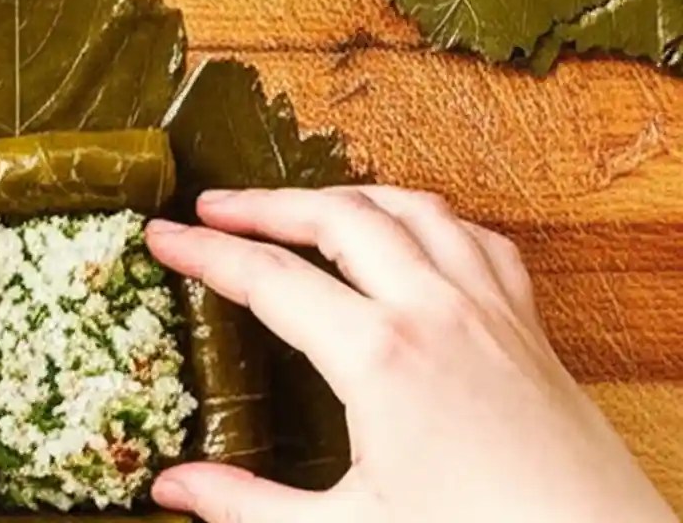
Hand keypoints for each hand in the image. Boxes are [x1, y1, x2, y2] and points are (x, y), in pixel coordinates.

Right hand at [146, 187, 674, 522]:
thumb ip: (244, 505)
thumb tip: (169, 490)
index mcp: (379, 355)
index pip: (269, 278)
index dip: (204, 254)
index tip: (162, 236)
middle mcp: (435, 309)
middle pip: (337, 217)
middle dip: (265, 204)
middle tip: (213, 208)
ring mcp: (488, 308)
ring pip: (411, 207)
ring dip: (347, 196)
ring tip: (302, 206)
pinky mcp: (527, 325)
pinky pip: (476, 238)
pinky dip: (430, 219)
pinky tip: (412, 235)